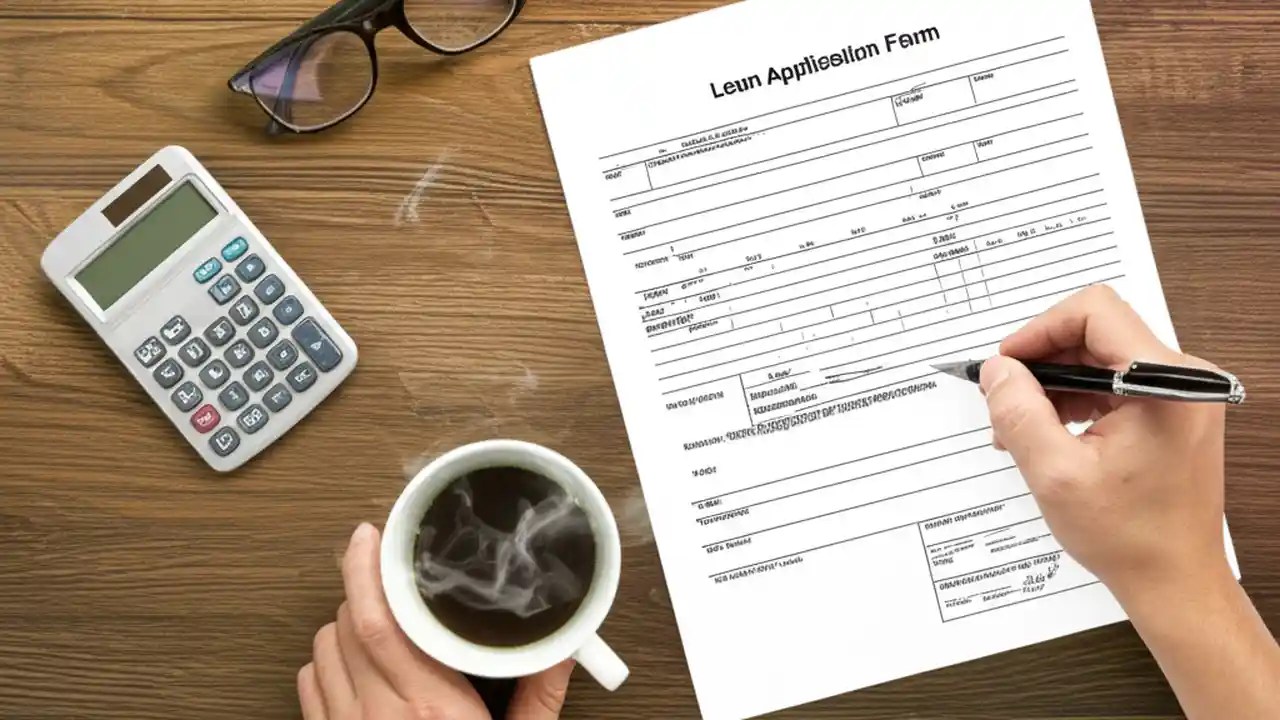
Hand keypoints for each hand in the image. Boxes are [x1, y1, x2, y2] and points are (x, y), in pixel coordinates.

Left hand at [298, 523, 574, 719]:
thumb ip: (541, 693)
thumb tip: (565, 645)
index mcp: (430, 710)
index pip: (377, 622)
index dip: (364, 571)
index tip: (370, 539)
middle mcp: (379, 719)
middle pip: (344, 627)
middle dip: (362, 593)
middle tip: (385, 575)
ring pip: (320, 651)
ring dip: (342, 628)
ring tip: (374, 621)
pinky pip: (307, 687)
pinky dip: (324, 665)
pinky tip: (353, 666)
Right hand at [978, 285, 1231, 602]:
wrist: (1174, 579)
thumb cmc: (1131, 538)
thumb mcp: (1055, 474)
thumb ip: (1019, 413)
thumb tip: (998, 371)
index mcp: (1163, 387)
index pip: (1095, 313)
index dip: (1041, 330)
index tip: (1009, 363)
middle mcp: (1183, 381)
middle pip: (1097, 332)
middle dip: (1043, 362)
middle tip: (1006, 398)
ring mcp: (1182, 396)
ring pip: (1102, 357)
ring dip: (1056, 383)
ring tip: (1024, 426)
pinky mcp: (1174, 411)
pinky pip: (1115, 382)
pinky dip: (1077, 399)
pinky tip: (1051, 432)